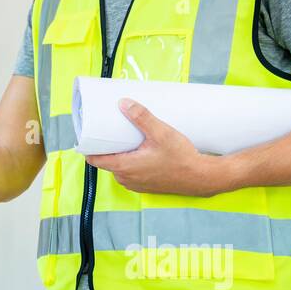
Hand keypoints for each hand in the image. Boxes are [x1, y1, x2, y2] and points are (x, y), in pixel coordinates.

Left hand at [84, 98, 227, 196]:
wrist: (201, 177)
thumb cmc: (181, 158)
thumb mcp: (160, 133)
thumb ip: (142, 118)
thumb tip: (124, 103)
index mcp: (124, 168)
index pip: (94, 159)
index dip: (89, 147)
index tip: (89, 134)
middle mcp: (126, 179)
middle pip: (106, 161)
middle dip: (107, 148)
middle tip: (111, 130)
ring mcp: (136, 184)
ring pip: (119, 167)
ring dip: (120, 155)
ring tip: (125, 138)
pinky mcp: (145, 185)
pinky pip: (130, 173)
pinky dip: (130, 163)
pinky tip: (138, 151)